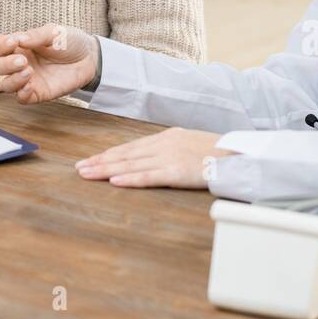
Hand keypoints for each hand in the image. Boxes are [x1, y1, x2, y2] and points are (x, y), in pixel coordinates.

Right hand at [0, 24, 98, 103]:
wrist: (89, 57)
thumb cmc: (69, 41)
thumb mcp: (54, 32)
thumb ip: (37, 35)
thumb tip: (19, 38)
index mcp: (19, 46)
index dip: (1, 45)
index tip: (13, 42)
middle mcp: (19, 63)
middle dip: (6, 64)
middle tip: (22, 60)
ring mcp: (28, 80)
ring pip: (7, 85)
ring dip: (13, 80)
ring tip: (28, 72)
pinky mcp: (38, 93)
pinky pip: (23, 98)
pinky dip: (22, 94)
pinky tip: (29, 87)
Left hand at [75, 128, 234, 188]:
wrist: (239, 154)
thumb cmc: (217, 152)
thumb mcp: (190, 143)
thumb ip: (171, 149)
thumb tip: (154, 157)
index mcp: (166, 137)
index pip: (131, 146)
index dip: (109, 154)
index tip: (91, 159)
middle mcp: (163, 144)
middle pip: (125, 154)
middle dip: (100, 161)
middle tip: (79, 168)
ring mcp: (169, 157)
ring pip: (131, 164)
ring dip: (106, 170)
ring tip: (87, 174)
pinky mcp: (177, 171)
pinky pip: (149, 176)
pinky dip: (130, 179)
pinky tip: (114, 181)